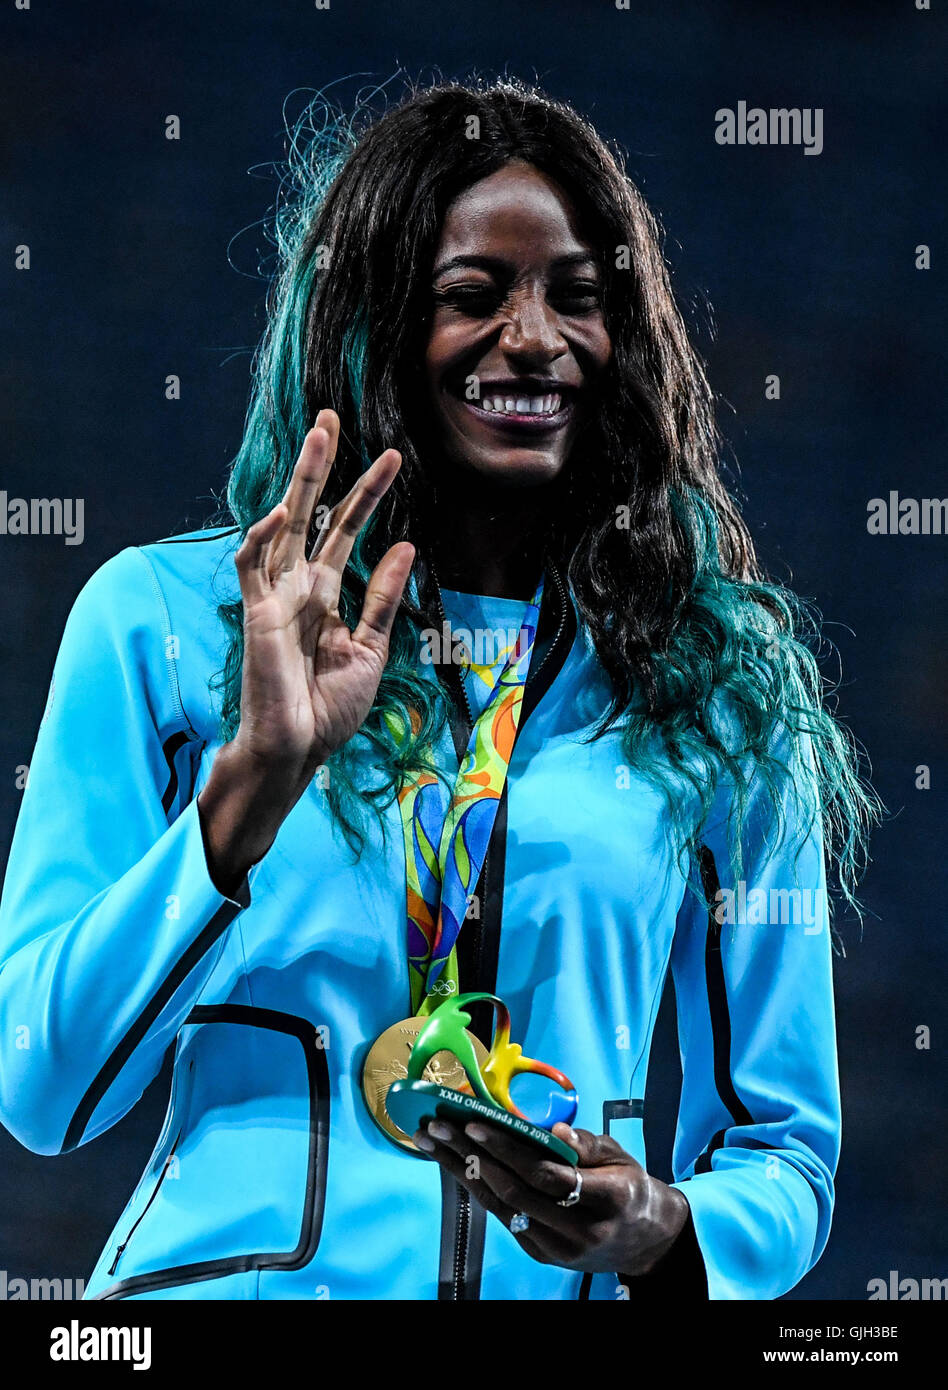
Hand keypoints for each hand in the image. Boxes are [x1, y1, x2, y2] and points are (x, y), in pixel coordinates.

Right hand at [198, 409, 413, 892]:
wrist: (301, 748)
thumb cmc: (331, 708)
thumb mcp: (371, 648)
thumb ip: (382, 597)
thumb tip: (408, 546)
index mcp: (327, 594)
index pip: (346, 530)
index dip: (367, 494)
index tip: (393, 458)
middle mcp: (299, 585)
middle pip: (311, 512)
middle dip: (322, 465)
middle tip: (332, 417)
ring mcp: (275, 596)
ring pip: (283, 523)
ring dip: (301, 478)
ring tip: (320, 435)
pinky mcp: (257, 614)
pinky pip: (253, 564)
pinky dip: (264, 536)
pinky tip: (286, 511)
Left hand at [414, 1118, 689, 1275]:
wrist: (645, 1242)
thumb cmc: (630, 1187)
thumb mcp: (618, 1156)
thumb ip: (585, 1144)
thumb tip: (553, 1130)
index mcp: (607, 1199)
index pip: (546, 1174)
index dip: (508, 1150)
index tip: (474, 1123)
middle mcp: (579, 1230)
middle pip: (514, 1192)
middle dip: (470, 1155)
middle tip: (436, 1127)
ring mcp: (557, 1249)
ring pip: (502, 1208)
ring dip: (462, 1172)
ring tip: (432, 1143)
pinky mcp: (542, 1255)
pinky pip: (505, 1218)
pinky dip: (478, 1189)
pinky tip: (455, 1164)